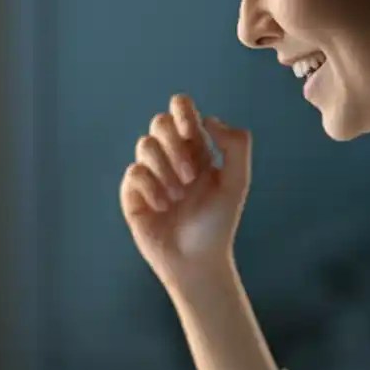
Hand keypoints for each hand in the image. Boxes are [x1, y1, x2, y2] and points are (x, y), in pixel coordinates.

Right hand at [120, 94, 252, 289]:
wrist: (196, 260)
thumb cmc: (217, 224)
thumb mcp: (237, 182)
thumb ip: (236, 145)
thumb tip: (209, 119)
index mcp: (195, 149)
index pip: (181, 109)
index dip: (183, 110)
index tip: (193, 131)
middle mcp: (170, 157)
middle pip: (160, 123)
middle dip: (176, 147)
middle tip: (191, 177)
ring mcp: (149, 174)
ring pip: (144, 145)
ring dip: (165, 170)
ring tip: (178, 198)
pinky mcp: (132, 193)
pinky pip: (134, 172)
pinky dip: (151, 188)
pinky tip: (163, 207)